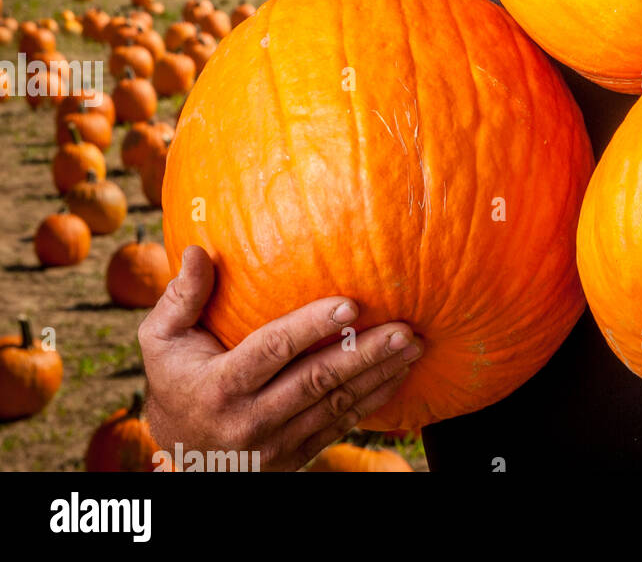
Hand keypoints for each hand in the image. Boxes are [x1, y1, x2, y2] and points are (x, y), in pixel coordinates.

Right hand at [138, 245, 422, 471]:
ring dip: (380, 375)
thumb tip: (195, 249)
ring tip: (414, 345)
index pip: (272, 350)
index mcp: (220, 385)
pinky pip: (340, 426)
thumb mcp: (160, 342)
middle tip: (405, 327)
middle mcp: (249, 419)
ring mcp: (275, 443)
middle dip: (365, 353)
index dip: (311, 327)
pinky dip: (373, 401)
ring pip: (335, 405)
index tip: (349, 303)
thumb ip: (180, 298)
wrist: (180, 460)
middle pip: (316, 381)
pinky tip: (399, 374)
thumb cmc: (174, 382)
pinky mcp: (294, 456)